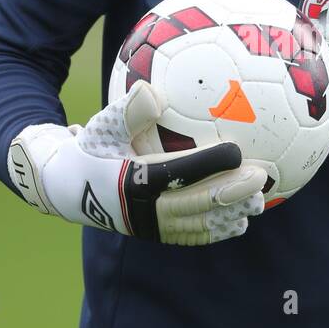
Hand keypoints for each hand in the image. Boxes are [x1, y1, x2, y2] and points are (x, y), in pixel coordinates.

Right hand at [7, 81, 266, 244]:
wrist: (68, 187)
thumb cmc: (93, 147)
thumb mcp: (103, 126)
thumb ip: (129, 110)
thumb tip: (152, 91)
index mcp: (131, 180)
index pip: (176, 172)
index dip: (207, 163)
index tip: (236, 149)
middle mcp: (141, 209)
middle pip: (193, 203)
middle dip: (229, 192)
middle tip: (259, 178)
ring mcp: (150, 226)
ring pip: (197, 225)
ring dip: (229, 214)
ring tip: (259, 202)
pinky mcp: (155, 235)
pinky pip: (191, 236)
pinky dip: (216, 229)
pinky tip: (240, 218)